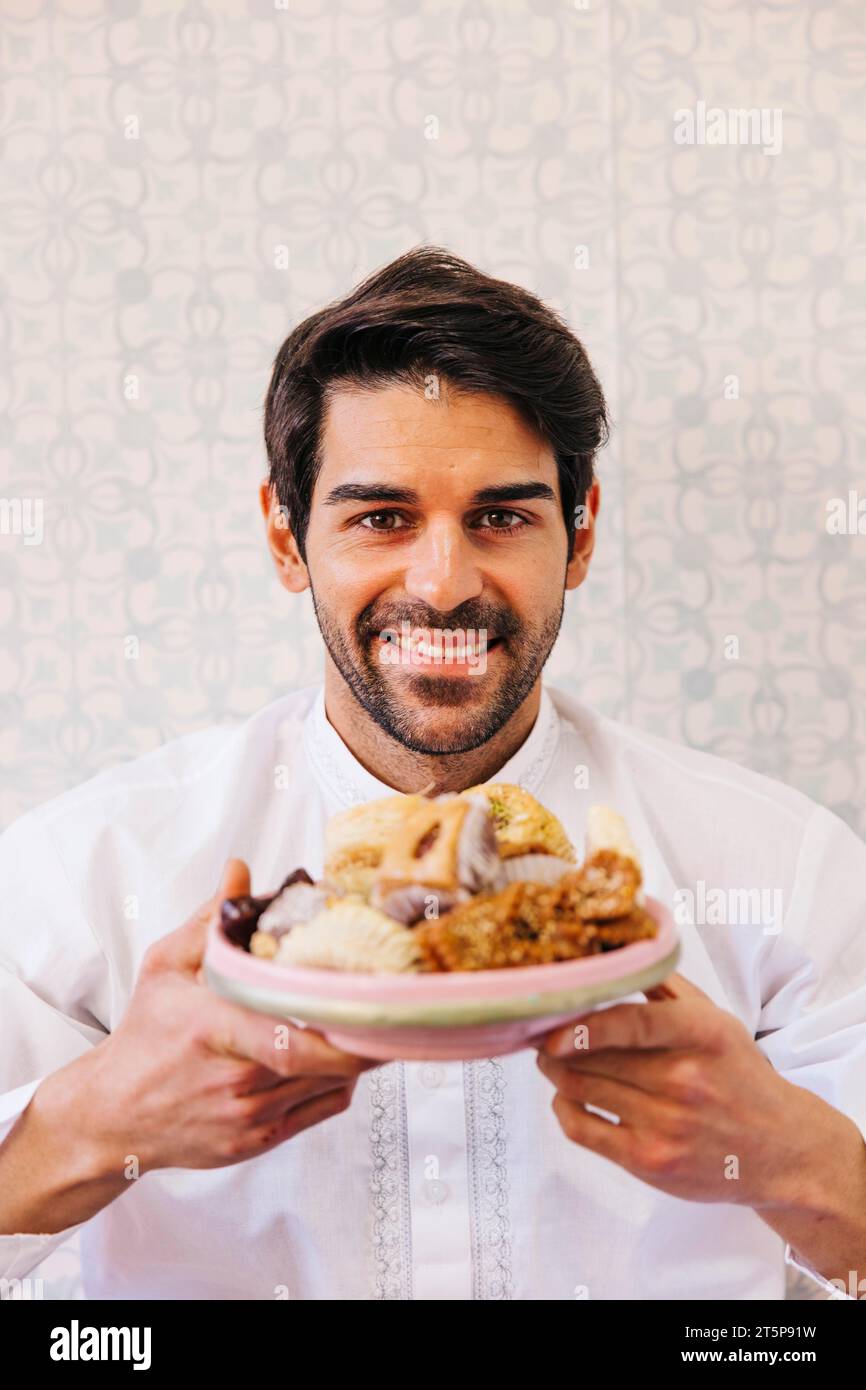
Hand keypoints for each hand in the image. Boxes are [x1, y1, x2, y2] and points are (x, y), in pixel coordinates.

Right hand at [50, 859, 379, 1177]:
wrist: (114, 1115)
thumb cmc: (145, 1037)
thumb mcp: (165, 968)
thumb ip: (209, 922)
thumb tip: (240, 872)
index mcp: (212, 1031)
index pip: (288, 1043)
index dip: (340, 1036)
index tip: (373, 1010)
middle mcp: (233, 1081)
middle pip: (322, 1063)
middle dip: (362, 1035)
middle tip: (395, 1005)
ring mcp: (247, 1119)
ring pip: (328, 1086)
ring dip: (353, 1055)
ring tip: (369, 1020)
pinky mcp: (256, 1144)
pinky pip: (319, 1111)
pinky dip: (339, 1083)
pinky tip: (340, 1056)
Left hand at [533, 972, 827, 1207]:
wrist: (780, 1150)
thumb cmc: (739, 1075)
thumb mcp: (717, 1021)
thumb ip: (667, 987)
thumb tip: (617, 956)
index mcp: (702, 1034)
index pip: (632, 1022)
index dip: (584, 1024)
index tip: (552, 1024)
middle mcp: (684, 1079)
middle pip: (594, 1056)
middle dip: (557, 1044)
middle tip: (542, 1033)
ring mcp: (667, 1124)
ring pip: (582, 1088)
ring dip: (556, 1071)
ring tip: (551, 1059)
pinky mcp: (650, 1161)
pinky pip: (583, 1130)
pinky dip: (563, 1109)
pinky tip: (565, 1097)